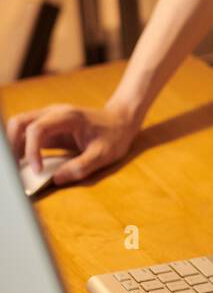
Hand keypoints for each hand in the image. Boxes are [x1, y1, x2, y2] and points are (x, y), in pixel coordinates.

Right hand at [5, 101, 139, 185]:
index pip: (37, 129)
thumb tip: (57, 179)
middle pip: (19, 122)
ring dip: (13, 145)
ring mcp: (48, 118)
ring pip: (19, 125)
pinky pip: (26, 133)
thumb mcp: (104, 154)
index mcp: (67, 117)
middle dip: (11, 144)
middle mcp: (53, 113)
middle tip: (15, 168)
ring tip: (16, 167)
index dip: (31, 151)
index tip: (37, 171)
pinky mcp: (48, 127)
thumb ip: (82, 166)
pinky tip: (23, 163)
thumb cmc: (114, 136)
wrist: (120, 120)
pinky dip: (19, 146)